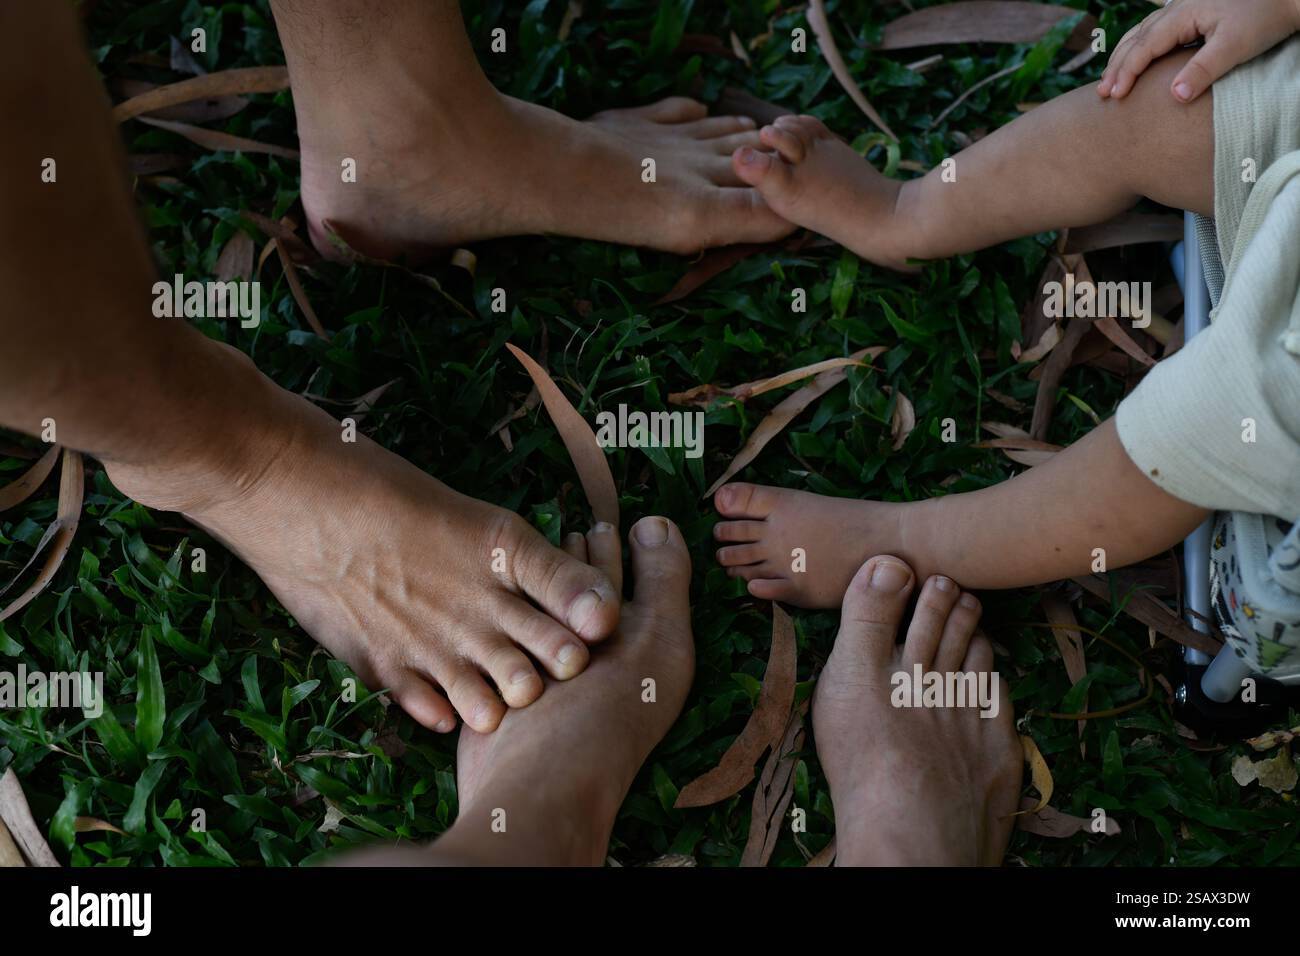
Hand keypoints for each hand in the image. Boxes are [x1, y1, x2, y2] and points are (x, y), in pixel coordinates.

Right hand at [1098, 0, 1299, 102]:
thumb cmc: (1264, 18)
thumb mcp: (1234, 46)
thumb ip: (1203, 70)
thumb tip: (1175, 97)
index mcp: (1182, 14)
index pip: (1144, 48)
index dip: (1126, 72)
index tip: (1114, 96)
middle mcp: (1177, 8)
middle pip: (1136, 39)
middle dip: (1116, 66)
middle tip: (1102, 94)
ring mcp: (1183, 8)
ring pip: (1142, 33)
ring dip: (1123, 56)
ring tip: (1110, 79)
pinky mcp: (1193, 12)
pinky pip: (1154, 31)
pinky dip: (1138, 48)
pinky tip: (1137, 59)